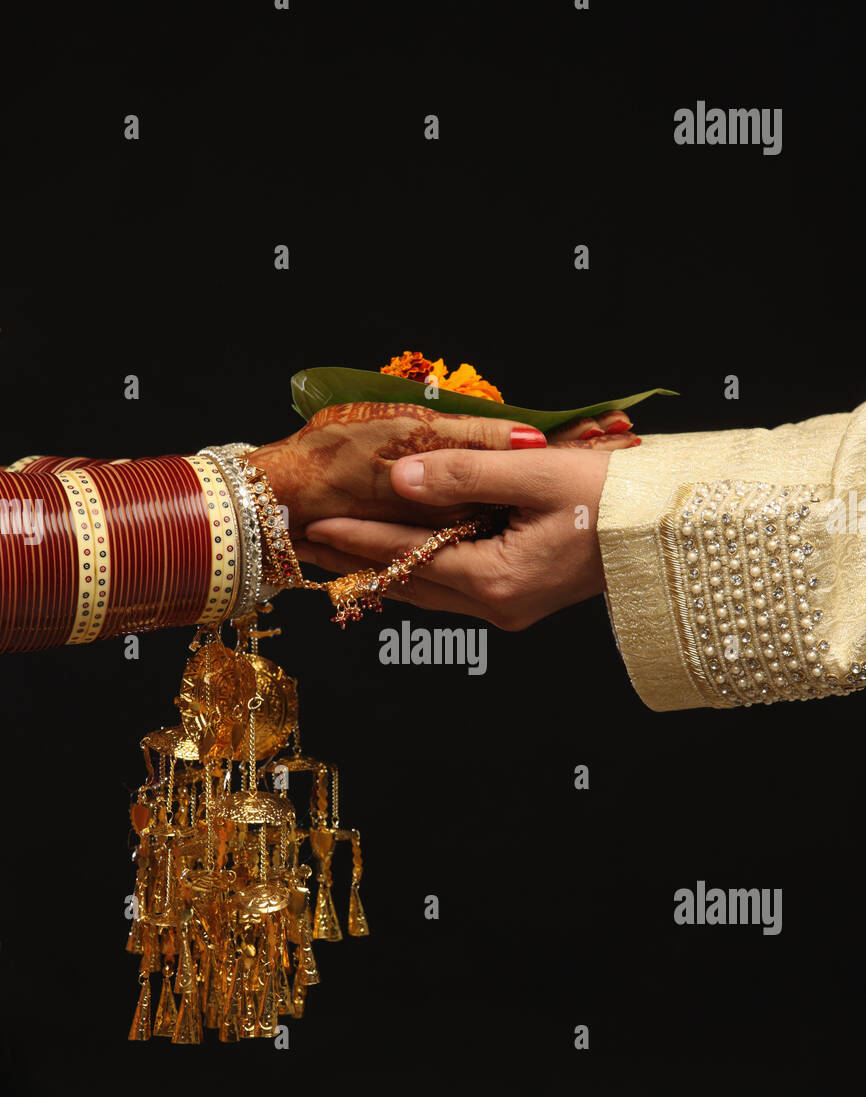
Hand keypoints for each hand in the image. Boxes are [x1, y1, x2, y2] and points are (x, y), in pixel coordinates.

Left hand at [293, 411, 640, 629]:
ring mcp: (510, 608)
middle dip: (356, 559)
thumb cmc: (612, 497)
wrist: (667, 529)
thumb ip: (464, 475)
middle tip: (306, 540)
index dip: (358, 536)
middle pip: (408, 583)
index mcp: (497, 579)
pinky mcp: (521, 599)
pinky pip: (453, 587)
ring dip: (382, 567)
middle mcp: (499, 605)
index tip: (315, 522)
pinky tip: (396, 557)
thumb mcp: (536, 473)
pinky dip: (418, 570)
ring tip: (335, 549)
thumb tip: (401, 478)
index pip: (407, 556)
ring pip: (428, 590)